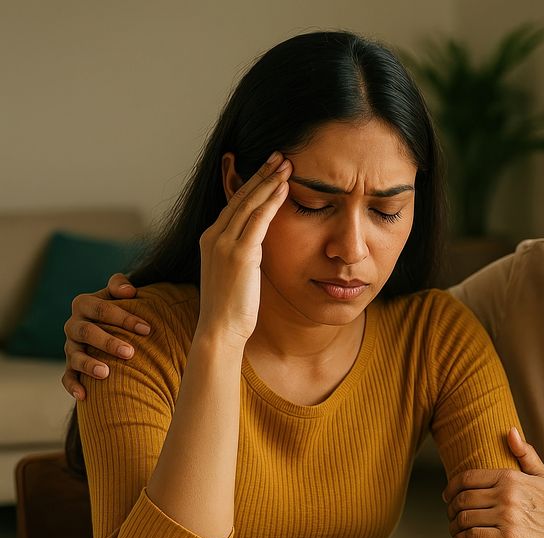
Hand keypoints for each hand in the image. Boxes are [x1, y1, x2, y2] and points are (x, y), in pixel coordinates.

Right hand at [62, 273, 147, 399]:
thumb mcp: (118, 294)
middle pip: (86, 332)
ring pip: (75, 356)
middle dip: (108, 342)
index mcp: (84, 305)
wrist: (107, 326)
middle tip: (129, 353)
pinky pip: (67, 376)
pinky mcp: (71, 365)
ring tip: (106, 374)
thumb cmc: (117, 309)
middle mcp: (74, 325)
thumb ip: (120, 286)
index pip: (101, 309)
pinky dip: (73, 386)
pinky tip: (84, 396)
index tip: (147, 329)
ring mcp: (71, 346)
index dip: (123, 318)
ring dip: (89, 365)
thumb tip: (129, 291)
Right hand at [195, 152, 289, 347]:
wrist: (220, 329)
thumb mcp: (235, 273)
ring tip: (286, 164)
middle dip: (262, 174)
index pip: (234, 204)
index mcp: (211, 239)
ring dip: (270, 181)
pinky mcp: (239, 254)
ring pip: (249, 203)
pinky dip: (271, 201)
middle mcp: (214, 236)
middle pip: (241, 196)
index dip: (252, 183)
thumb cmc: (231, 308)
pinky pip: (258, 220)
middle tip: (280, 155)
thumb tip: (259, 246)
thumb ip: (244, 254)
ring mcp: (224, 243)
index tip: (269, 168)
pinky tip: (284, 188)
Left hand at [444, 428, 543, 537]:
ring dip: (454, 527)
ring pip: (464, 519)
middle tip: (451, 516)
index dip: (451, 487)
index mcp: (510, 477)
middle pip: (462, 499)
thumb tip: (510, 430)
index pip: (467, 478)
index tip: (447, 496)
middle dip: (451, 509)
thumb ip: (525, 453)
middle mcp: (506, 495)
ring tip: (456, 531)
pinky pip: (473, 537)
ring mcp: (507, 517)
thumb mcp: (543, 476)